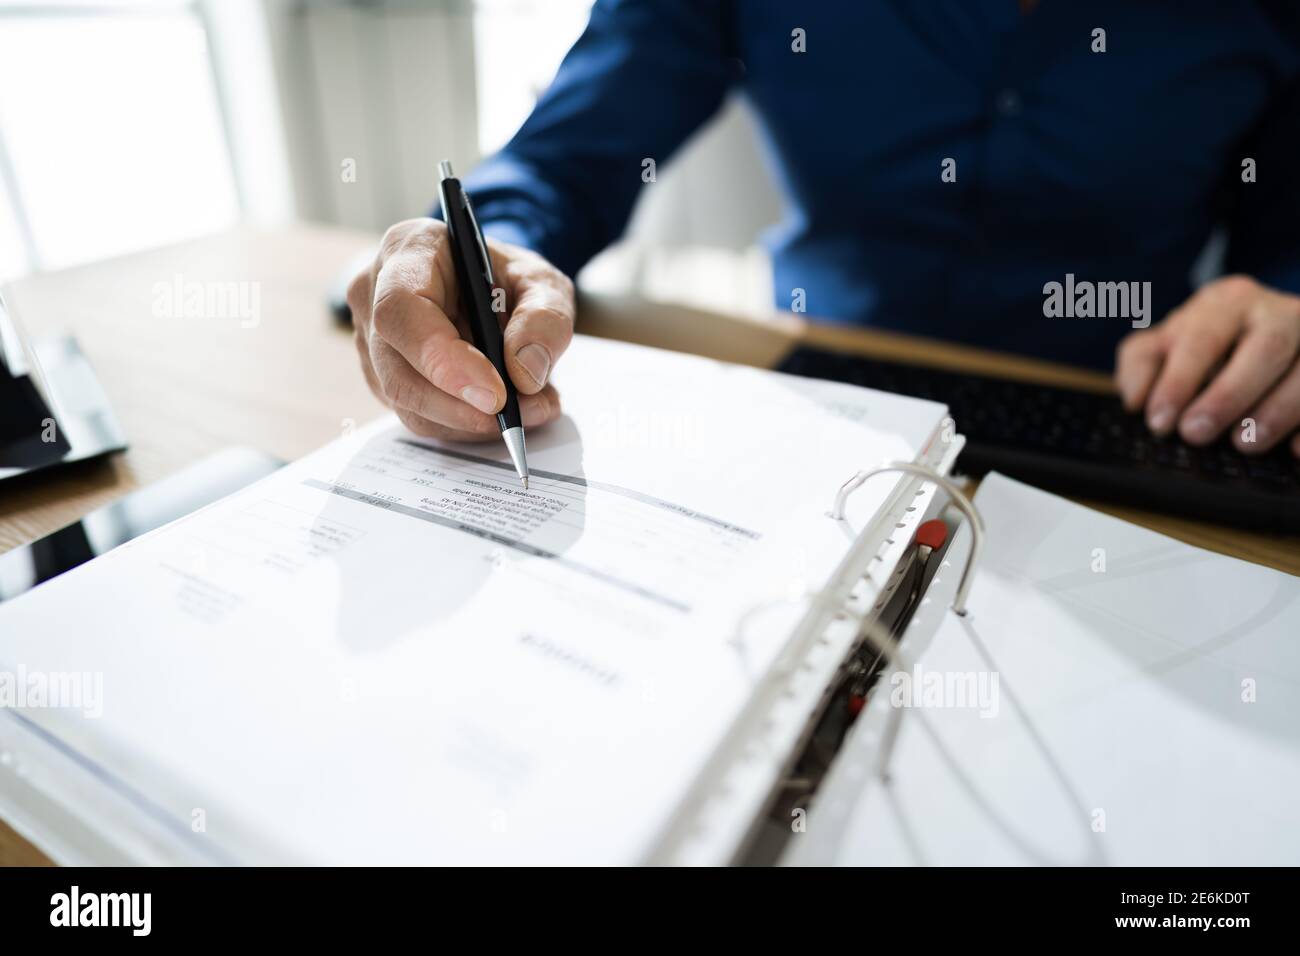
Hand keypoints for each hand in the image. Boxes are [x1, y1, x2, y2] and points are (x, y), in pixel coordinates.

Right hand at [348, 218, 573, 440]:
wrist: (489, 289)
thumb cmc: (508, 277)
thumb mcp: (543, 282)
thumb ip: (545, 318)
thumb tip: (525, 373)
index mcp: (409, 249)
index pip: (402, 308)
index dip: (443, 359)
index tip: (495, 393)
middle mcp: (374, 293)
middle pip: (397, 370)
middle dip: (460, 406)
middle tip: (516, 416)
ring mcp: (371, 339)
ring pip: (406, 402)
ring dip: (469, 421)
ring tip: (528, 411)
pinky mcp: (382, 377)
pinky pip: (417, 415)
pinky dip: (464, 425)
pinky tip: (503, 412)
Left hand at [1115, 275, 1299, 456]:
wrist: (1256, 334)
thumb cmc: (1203, 345)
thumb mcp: (1163, 346)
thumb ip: (1140, 365)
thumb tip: (1137, 399)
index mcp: (1228, 303)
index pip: (1203, 338)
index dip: (1180, 381)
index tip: (1160, 421)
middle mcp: (1278, 313)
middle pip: (1266, 348)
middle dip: (1230, 395)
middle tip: (1196, 433)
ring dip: (1279, 410)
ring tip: (1244, 444)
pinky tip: (1296, 451)